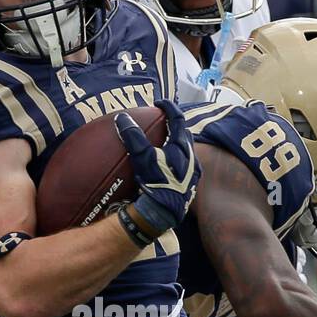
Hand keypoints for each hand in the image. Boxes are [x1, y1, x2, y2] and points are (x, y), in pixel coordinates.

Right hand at [116, 99, 200, 238]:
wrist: (165, 213)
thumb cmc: (155, 184)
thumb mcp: (142, 159)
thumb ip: (133, 137)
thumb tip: (122, 118)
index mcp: (181, 146)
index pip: (178, 119)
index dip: (169, 107)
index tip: (159, 103)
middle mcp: (192, 157)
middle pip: (185, 134)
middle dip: (175, 125)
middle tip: (164, 121)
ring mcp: (193, 172)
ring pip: (188, 150)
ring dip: (178, 142)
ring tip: (166, 142)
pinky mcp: (191, 184)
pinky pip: (187, 165)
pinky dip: (179, 159)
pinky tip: (170, 165)